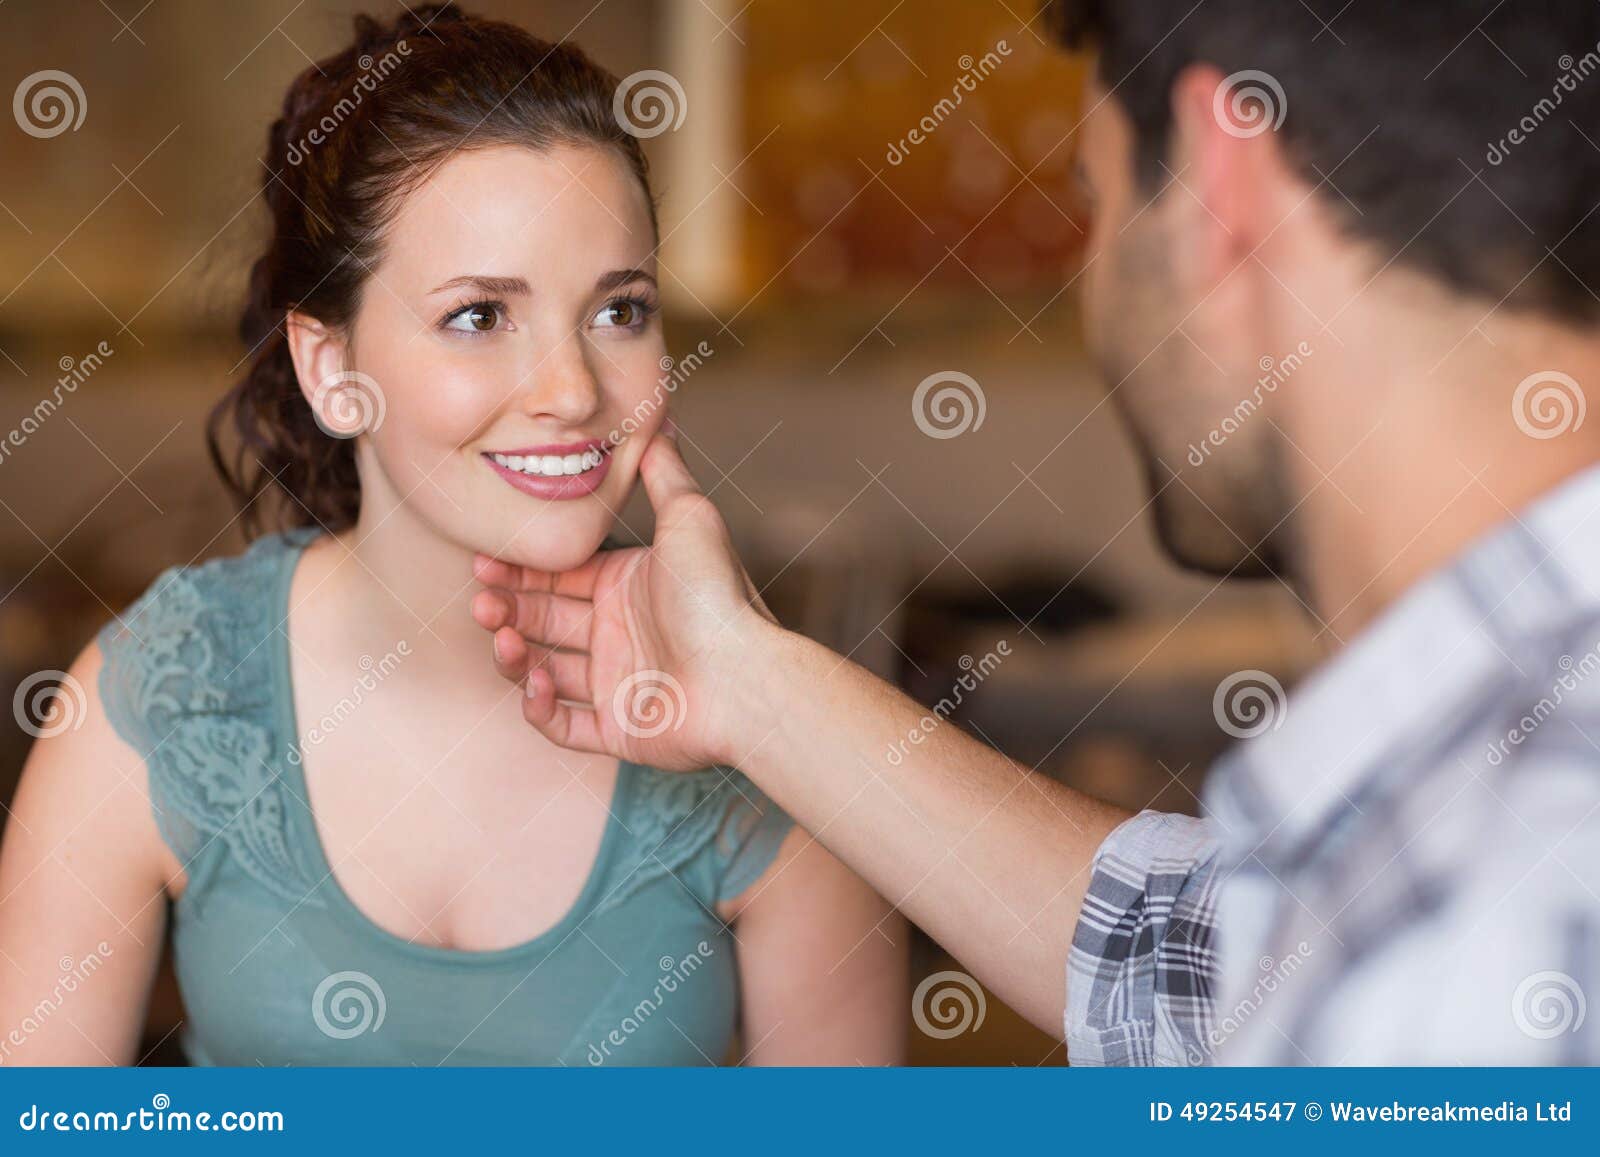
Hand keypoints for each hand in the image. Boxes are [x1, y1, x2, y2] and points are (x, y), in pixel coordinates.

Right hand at [470, 421, 778, 770]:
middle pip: (546, 620)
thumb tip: (655, 420)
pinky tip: (534, 684)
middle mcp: (621, 633)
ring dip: (515, 656)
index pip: (561, 576)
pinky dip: (539, 708)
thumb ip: (665, 472)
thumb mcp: (690, 518)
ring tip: (503, 638)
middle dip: (508, 608)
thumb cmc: (717, 597)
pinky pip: (564, 725)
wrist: (745, 677)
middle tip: (481, 600)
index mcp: (630, 587)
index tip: (485, 560)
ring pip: (545, 670)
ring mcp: (618, 683)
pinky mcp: (619, 730)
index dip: (522, 571)